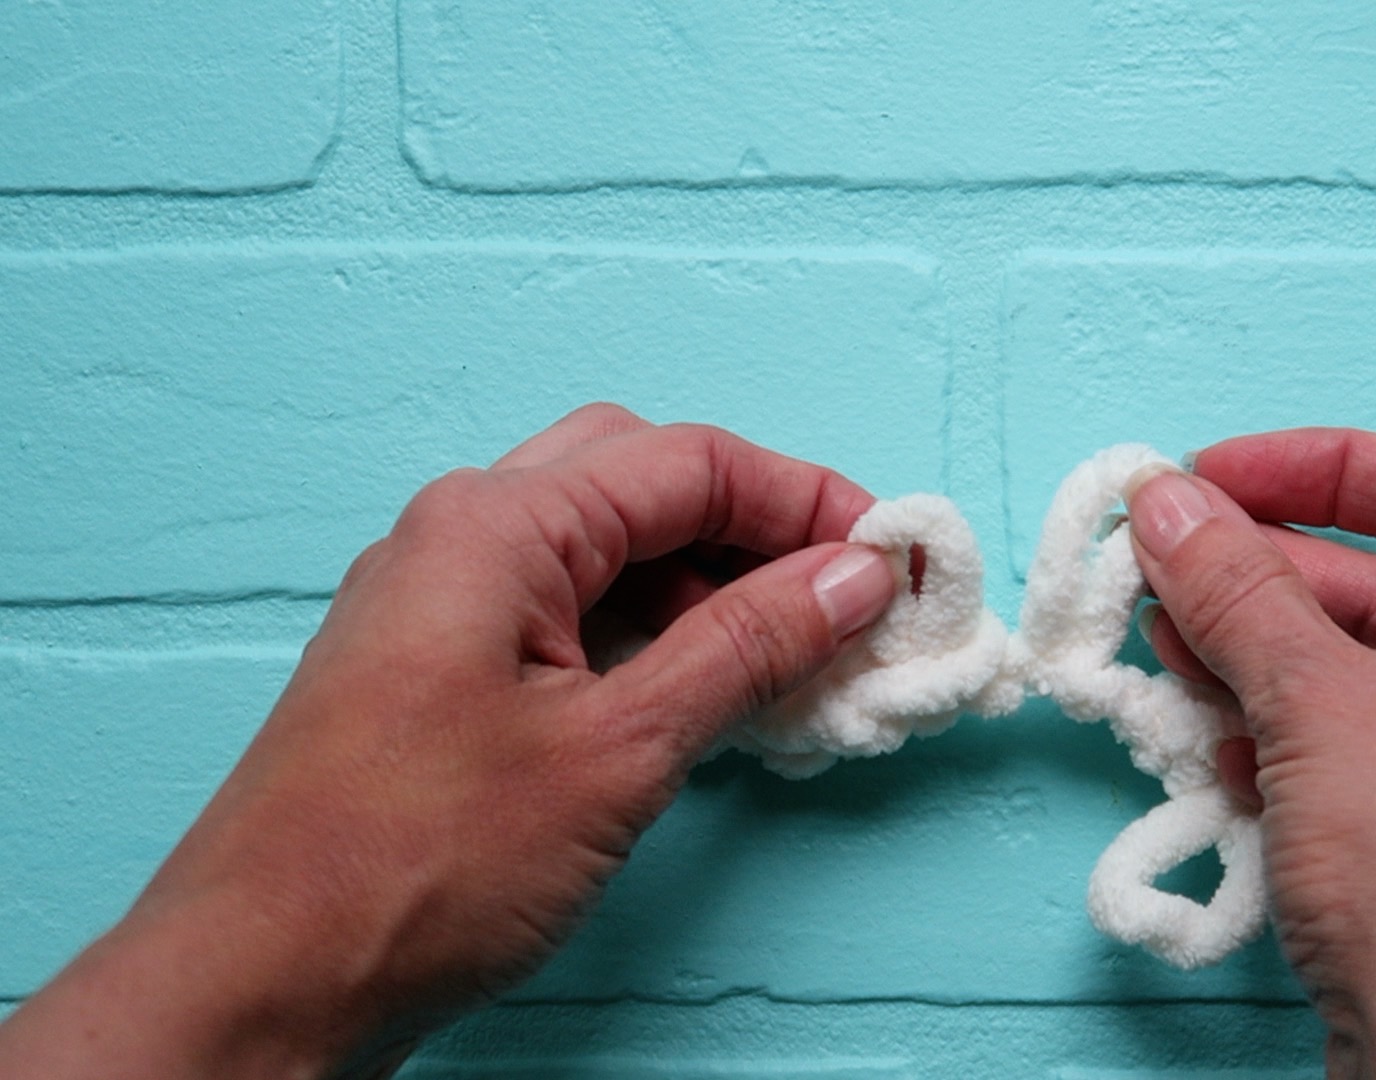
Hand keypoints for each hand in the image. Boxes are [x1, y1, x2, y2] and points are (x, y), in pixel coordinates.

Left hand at [0, 405, 896, 1078]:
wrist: (261, 985)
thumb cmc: (417, 866)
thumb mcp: (619, 750)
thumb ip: (746, 645)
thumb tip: (852, 575)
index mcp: (496, 524)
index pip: (689, 462)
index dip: (807, 502)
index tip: (894, 561)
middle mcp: (459, 537)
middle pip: (644, 480)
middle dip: (755, 528)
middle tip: (841, 598)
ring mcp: (440, 603)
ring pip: (606, 549)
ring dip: (705, 587)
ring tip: (790, 664)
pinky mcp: (437, 672)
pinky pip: (567, 613)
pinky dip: (649, 638)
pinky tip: (706, 700)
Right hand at [1123, 429, 1375, 1079]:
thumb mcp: (1332, 713)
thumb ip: (1244, 594)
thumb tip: (1166, 505)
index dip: (1328, 468)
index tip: (1213, 474)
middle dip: (1271, 575)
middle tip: (1160, 560)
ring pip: (1370, 681)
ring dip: (1260, 654)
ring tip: (1161, 640)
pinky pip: (1361, 762)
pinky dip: (1282, 739)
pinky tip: (1212, 737)